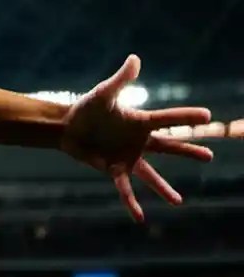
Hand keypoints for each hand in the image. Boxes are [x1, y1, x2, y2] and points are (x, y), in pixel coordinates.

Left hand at [60, 55, 215, 221]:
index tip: (207, 116)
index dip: (186, 117)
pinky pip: (125, 189)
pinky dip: (131, 202)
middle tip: (209, 156)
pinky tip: (140, 217)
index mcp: (140, 121)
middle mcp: (139, 141)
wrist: (67, 127)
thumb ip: (121, 79)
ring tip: (178, 201)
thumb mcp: (103, 93)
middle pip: (168, 147)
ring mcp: (128, 157)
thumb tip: (135, 58)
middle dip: (188, 151)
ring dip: (163, 188)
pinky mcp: (113, 169)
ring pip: (151, 175)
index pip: (167, 119)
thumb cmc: (87, 108)